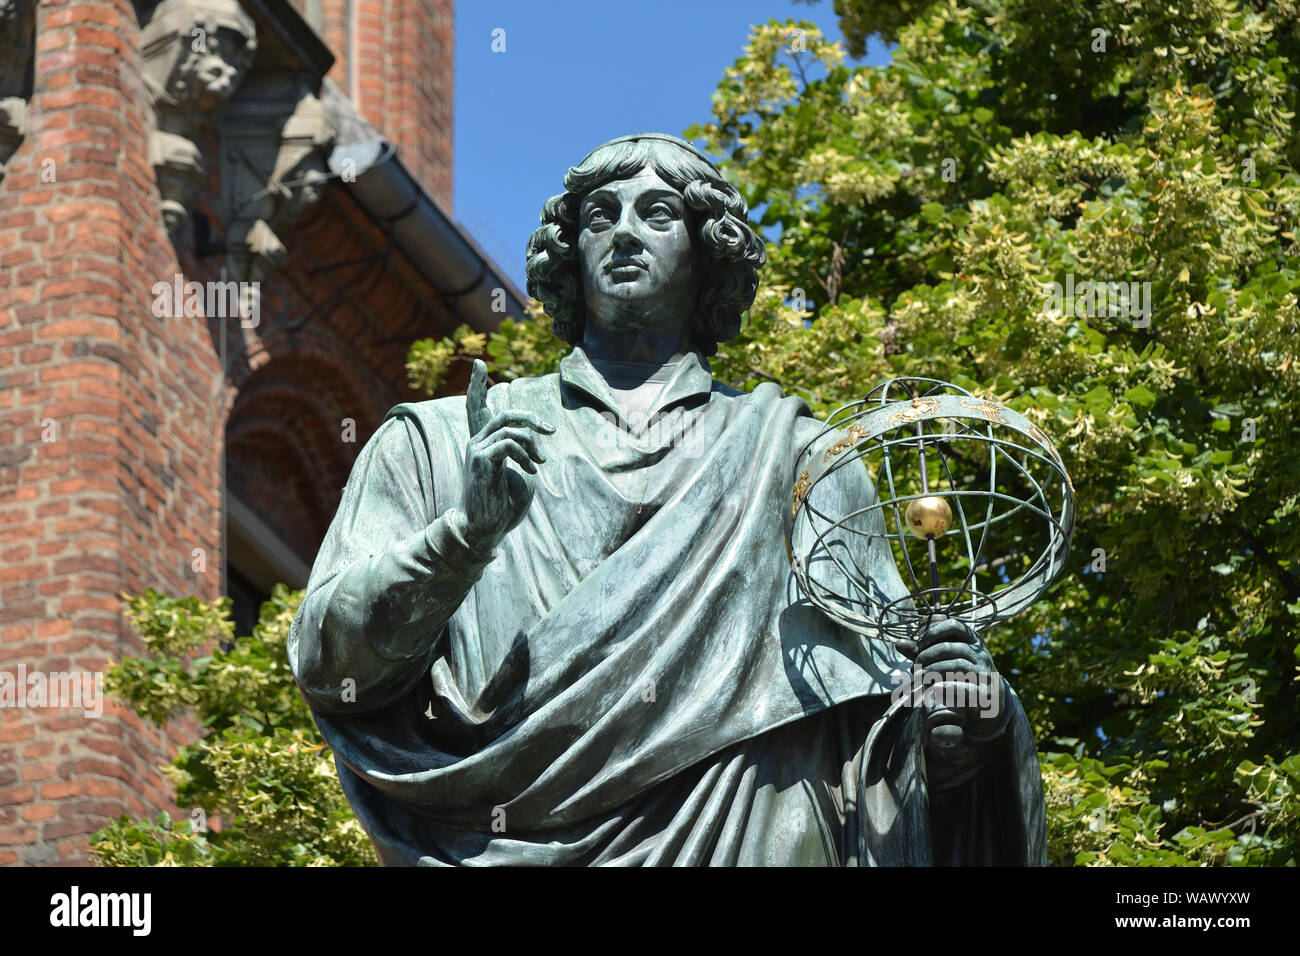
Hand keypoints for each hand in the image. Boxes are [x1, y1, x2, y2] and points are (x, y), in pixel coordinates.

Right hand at [456, 359, 553, 548]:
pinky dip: (526, 454)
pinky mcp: (481, 461)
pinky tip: (532, 470)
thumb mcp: (522, 473)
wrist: (485, 529)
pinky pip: (509, 443)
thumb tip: (533, 436)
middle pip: (503, 414)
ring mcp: (476, 451)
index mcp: (484, 444)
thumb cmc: (503, 505)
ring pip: (509, 427)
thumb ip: (524, 450)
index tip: (478, 363)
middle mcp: (476, 443)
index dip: (476, 385)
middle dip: (530, 417)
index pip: (476, 408)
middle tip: (550, 430)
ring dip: (532, 443)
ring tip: (540, 462)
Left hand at [895, 616, 1005, 753]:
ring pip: (956, 665)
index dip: (933, 632)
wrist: (991, 702)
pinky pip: (964, 687)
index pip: (953, 625)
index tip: (919, 644)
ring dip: (932, 671)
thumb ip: (923, 652)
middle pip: (950, 647)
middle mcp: (981, 654)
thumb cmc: (962, 676)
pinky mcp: (984, 693)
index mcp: (972, 640)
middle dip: (926, 656)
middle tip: (914, 667)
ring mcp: (985, 673)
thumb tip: (898, 644)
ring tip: (918, 677)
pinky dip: (946, 686)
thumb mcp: (947, 660)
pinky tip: (933, 688)